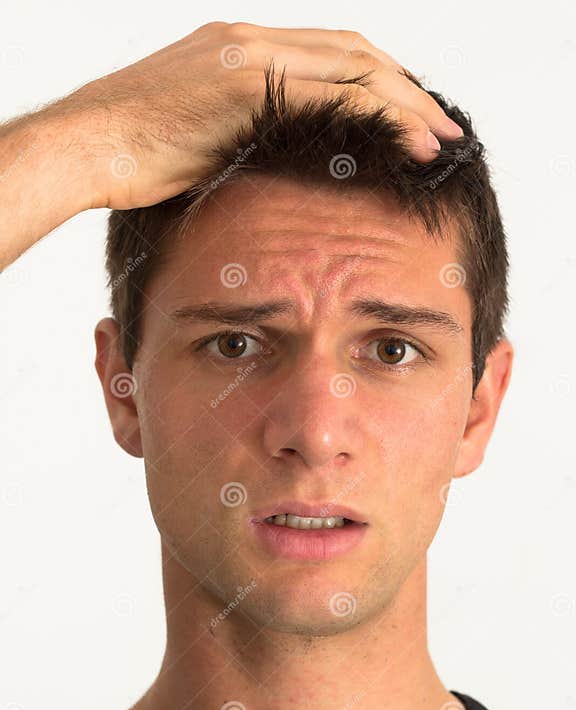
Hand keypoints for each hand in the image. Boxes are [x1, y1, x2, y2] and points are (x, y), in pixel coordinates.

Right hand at [68, 21, 463, 209]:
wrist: (84, 146)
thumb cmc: (131, 153)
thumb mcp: (199, 137)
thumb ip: (244, 135)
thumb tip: (278, 163)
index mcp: (241, 50)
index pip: (331, 56)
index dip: (378, 84)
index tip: (408, 118)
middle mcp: (251, 41)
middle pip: (354, 53)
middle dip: (405, 90)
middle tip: (441, 127)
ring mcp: (249, 56)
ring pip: (354, 66)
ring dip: (405, 101)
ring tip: (440, 137)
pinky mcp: (245, 82)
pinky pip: (331, 91)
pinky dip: (378, 113)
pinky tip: (409, 139)